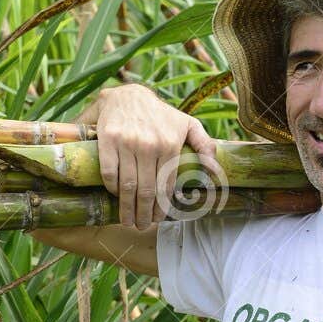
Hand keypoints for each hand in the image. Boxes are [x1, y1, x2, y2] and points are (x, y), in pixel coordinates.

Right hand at [81, 84, 218, 230]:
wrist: (128, 95)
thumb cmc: (160, 115)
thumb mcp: (187, 124)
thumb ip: (204, 144)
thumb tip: (214, 169)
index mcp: (169, 145)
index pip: (165, 186)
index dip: (161, 207)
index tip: (156, 219)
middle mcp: (149, 144)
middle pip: (145, 191)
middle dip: (143, 214)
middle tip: (140, 226)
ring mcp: (127, 142)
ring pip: (127, 186)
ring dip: (126, 208)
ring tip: (127, 220)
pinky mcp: (108, 140)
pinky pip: (109, 172)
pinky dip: (112, 188)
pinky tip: (116, 196)